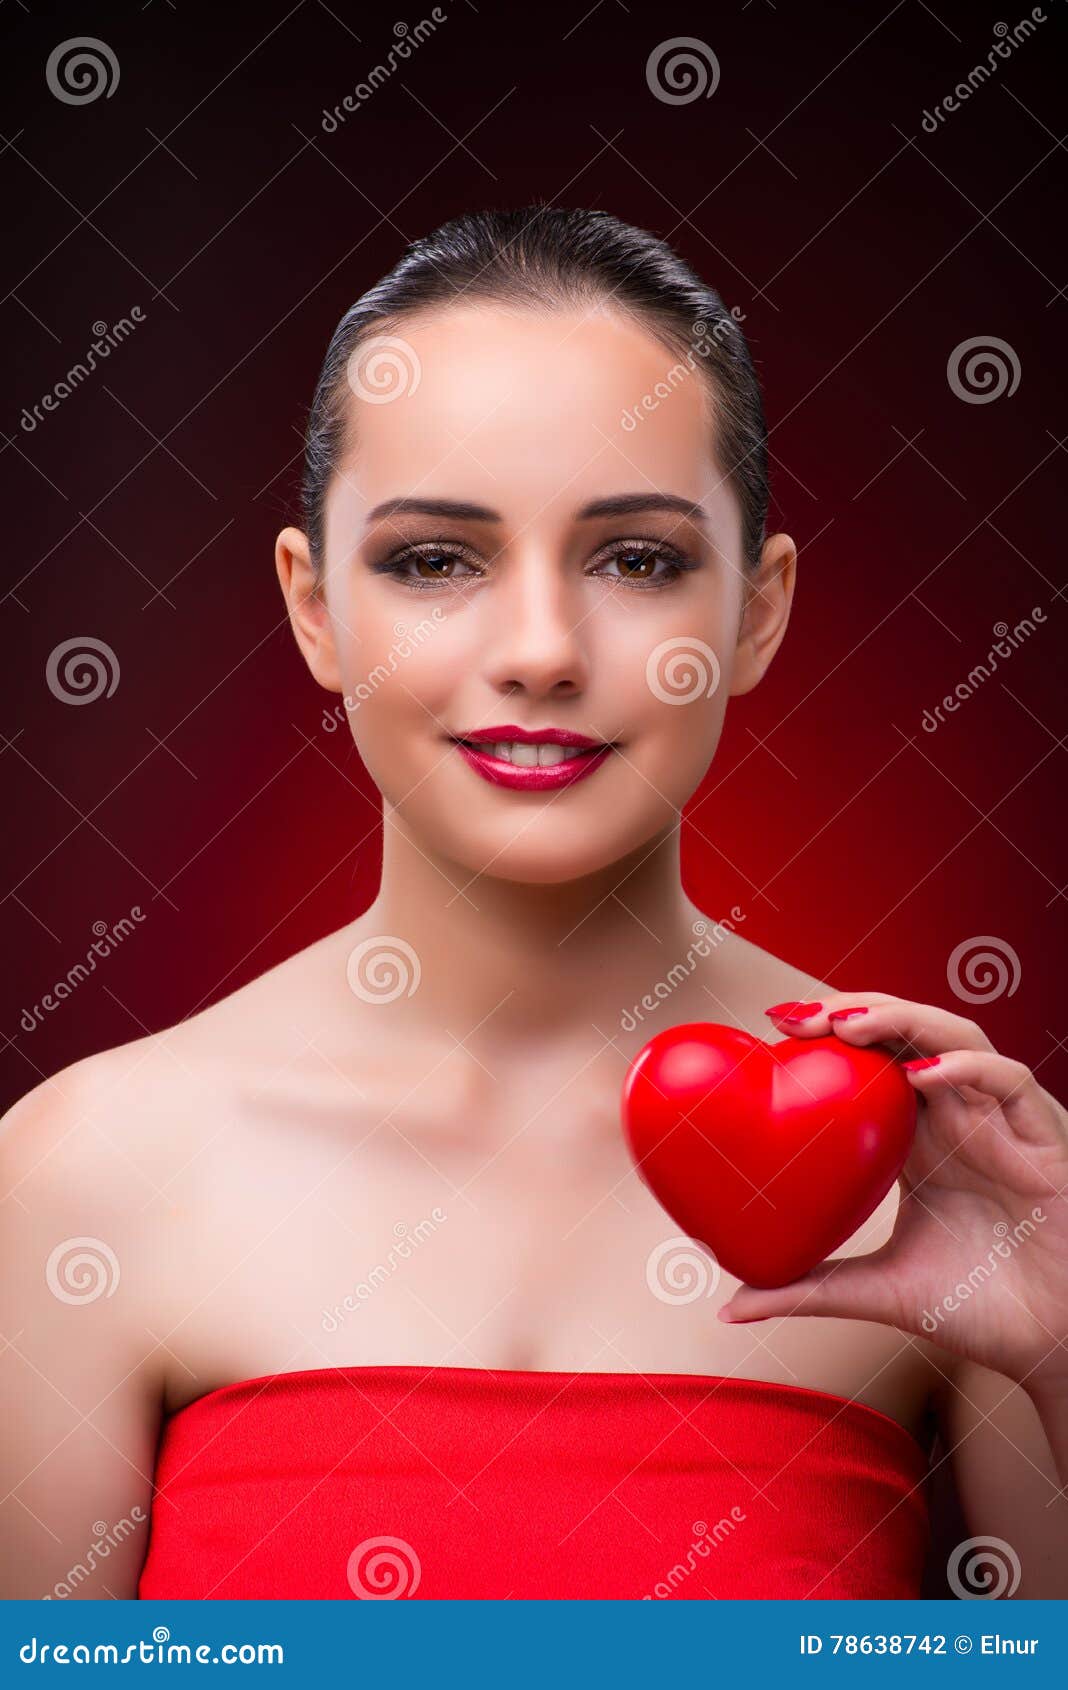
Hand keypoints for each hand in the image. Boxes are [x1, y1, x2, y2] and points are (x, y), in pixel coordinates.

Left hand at [718, 992, 1067, 1395]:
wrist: (1053, 1348)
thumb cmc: (978, 1309)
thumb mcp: (878, 1292)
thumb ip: (808, 1289)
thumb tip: (730, 1306)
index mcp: (918, 1136)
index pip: (872, 1057)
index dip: (829, 1030)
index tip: (773, 1024)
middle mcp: (958, 1114)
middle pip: (908, 1030)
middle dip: (855, 1010)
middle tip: (799, 1018)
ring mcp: (1002, 1119)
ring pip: (956, 1035)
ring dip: (903, 1020)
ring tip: (850, 1026)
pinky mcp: (1045, 1136)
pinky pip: (1010, 1080)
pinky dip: (967, 1068)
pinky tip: (924, 1075)